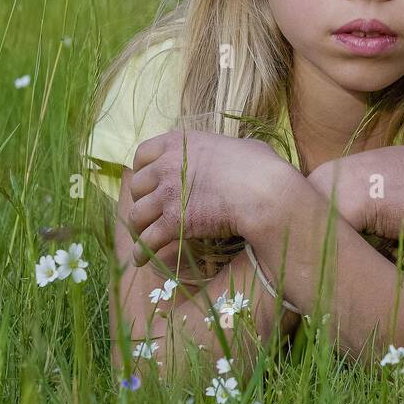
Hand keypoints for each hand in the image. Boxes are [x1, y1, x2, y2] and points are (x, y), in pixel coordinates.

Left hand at [126, 130, 287, 267]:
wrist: (266, 194)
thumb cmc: (263, 168)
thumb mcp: (244, 146)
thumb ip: (228, 149)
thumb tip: (239, 152)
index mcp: (181, 143)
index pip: (143, 153)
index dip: (143, 169)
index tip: (149, 181)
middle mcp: (167, 166)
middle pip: (137, 186)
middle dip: (141, 200)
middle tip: (151, 212)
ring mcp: (168, 194)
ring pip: (137, 214)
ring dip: (139, 228)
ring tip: (143, 238)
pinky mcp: (173, 222)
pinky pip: (147, 240)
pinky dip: (141, 252)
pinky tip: (141, 260)